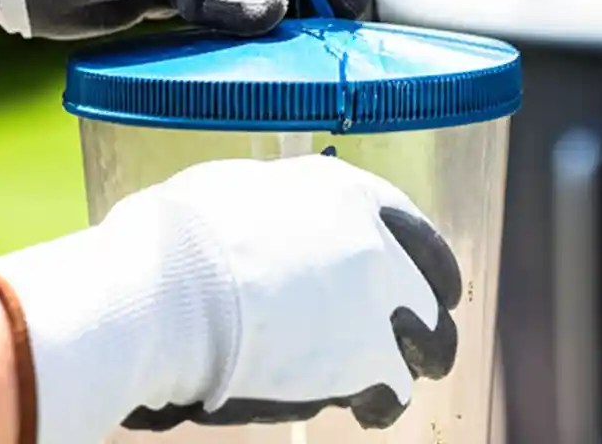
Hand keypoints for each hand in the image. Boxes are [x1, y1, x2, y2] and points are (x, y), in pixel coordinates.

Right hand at [0, 155, 460, 442]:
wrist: (170, 292)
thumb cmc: (178, 238)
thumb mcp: (236, 191)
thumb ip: (275, 209)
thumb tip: (265, 220)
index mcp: (346, 192)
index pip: (409, 225)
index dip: (414, 257)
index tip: (409, 274)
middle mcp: (377, 242)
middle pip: (430, 283)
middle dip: (423, 309)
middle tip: (409, 332)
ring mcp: (381, 304)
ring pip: (432, 341)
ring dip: (415, 358)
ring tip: (392, 379)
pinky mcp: (369, 363)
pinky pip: (396, 391)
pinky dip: (381, 403)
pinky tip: (365, 409)